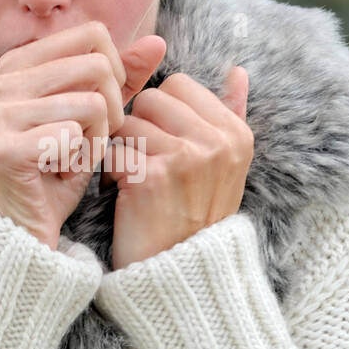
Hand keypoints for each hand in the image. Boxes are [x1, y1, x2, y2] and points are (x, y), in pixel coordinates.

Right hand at [0, 22, 166, 249]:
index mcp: (20, 61)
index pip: (93, 34)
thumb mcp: (97, 117)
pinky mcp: (6, 147)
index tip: (103, 108)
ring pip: (91, 103)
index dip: (116, 72)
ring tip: (73, 157)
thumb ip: (123, 78)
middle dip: (111, 109)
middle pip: (97, 67)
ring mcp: (0, 112)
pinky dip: (82, 159)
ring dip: (97, 138)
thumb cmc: (61, 167)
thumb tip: (157, 42)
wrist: (31, 225)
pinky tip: (61, 172)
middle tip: (91, 139)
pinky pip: (74, 135)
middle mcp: (3, 79)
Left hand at [101, 64, 252, 269]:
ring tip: (138, 183)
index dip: (160, 113)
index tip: (165, 146)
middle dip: (138, 129)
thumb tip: (237, 71)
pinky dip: (111, 174)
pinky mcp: (153, 176)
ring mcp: (187, 157)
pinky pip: (113, 150)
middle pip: (150, 99)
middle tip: (147, 165)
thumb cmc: (196, 218)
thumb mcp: (225, 166)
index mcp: (236, 133)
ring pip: (128, 124)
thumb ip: (229, 113)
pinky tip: (126, 197)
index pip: (179, 84)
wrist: (182, 277)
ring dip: (123, 152)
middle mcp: (218, 142)